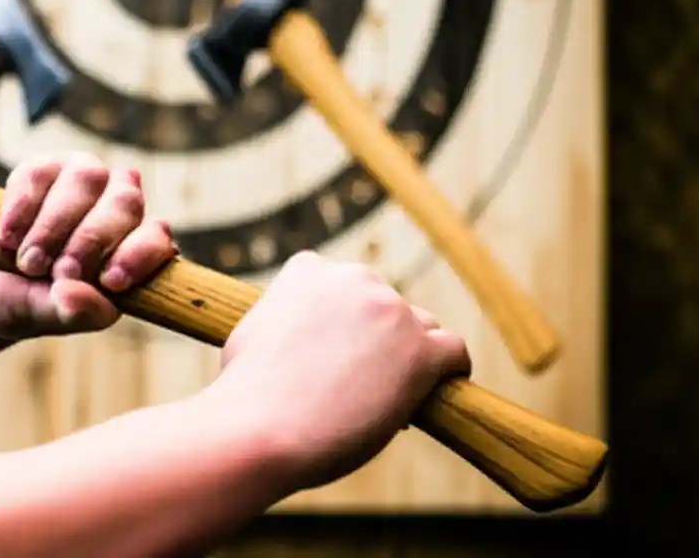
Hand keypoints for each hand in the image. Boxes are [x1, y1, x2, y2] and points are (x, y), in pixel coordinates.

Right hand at [0, 152, 176, 341]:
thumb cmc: (24, 303)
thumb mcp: (45, 316)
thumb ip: (71, 312)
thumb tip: (77, 295)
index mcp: (133, 252)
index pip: (157, 240)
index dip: (139, 255)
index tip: (110, 282)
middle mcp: (117, 210)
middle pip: (126, 202)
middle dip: (91, 240)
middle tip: (59, 274)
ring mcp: (84, 182)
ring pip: (88, 177)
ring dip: (54, 225)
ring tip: (28, 263)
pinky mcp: (45, 168)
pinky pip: (41, 171)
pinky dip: (22, 209)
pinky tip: (7, 241)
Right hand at [204, 251, 470, 489]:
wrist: (259, 427)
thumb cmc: (244, 395)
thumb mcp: (253, 332)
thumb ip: (284, 318)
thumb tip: (294, 337)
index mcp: (310, 270)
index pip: (344, 285)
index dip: (342, 322)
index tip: (333, 352)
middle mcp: (354, 279)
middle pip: (385, 306)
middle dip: (378, 339)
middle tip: (357, 384)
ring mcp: (391, 312)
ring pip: (423, 327)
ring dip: (410, 356)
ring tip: (385, 399)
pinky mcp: (420, 350)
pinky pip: (454, 351)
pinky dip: (449, 370)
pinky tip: (436, 389)